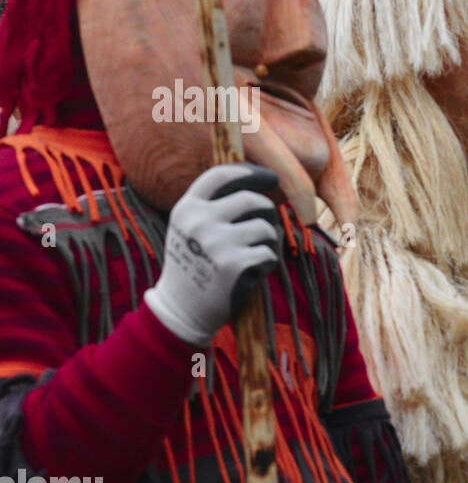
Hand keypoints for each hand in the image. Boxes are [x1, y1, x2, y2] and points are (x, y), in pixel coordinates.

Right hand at [144, 163, 282, 346]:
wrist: (182, 310)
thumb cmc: (195, 266)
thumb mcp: (191, 230)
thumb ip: (215, 208)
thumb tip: (259, 186)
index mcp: (186, 208)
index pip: (221, 175)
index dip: (250, 173)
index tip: (270, 178)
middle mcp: (199, 221)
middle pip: (252, 200)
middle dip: (268, 213)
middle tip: (267, 229)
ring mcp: (216, 242)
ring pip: (265, 227)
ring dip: (270, 242)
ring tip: (256, 255)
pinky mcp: (234, 263)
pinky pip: (269, 253)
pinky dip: (268, 264)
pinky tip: (252, 274)